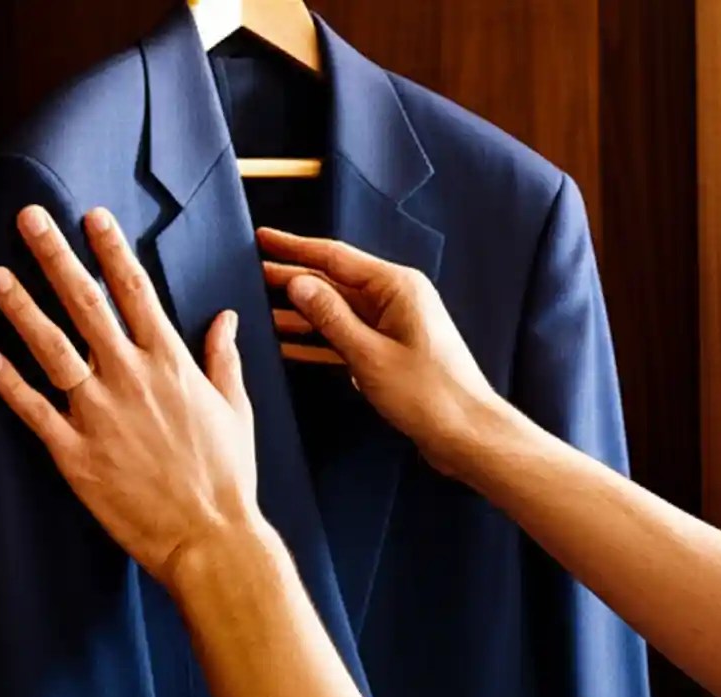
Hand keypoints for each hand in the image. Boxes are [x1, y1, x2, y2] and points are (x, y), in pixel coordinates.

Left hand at [0, 205, 261, 588]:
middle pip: (85, 303)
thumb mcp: (235, 408)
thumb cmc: (226, 475)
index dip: (110, 248)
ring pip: (51, 348)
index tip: (90, 215)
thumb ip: (223, 358)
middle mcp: (130, 378)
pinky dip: (8, 382)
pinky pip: (33, 410)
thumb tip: (227, 318)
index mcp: (171, 362)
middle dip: (54, 256)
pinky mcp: (74, 453)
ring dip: (20, 307)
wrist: (209, 538)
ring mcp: (98, 414)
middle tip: (27, 218)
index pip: (135, 290)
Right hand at [259, 228, 507, 475]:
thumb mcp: (370, 354)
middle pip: (334, 282)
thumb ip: (331, 317)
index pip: (335, 257)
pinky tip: (288, 344)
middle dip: (293, 278)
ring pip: (337, 311)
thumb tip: (298, 283)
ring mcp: (394, 325)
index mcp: (397, 287)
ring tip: (262, 308)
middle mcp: (396, 299)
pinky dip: (318, 339)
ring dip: (301, 312)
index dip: (295, 248)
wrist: (468, 434)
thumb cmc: (429, 395)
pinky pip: (346, 337)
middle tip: (252, 273)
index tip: (264, 238)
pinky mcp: (391, 351)